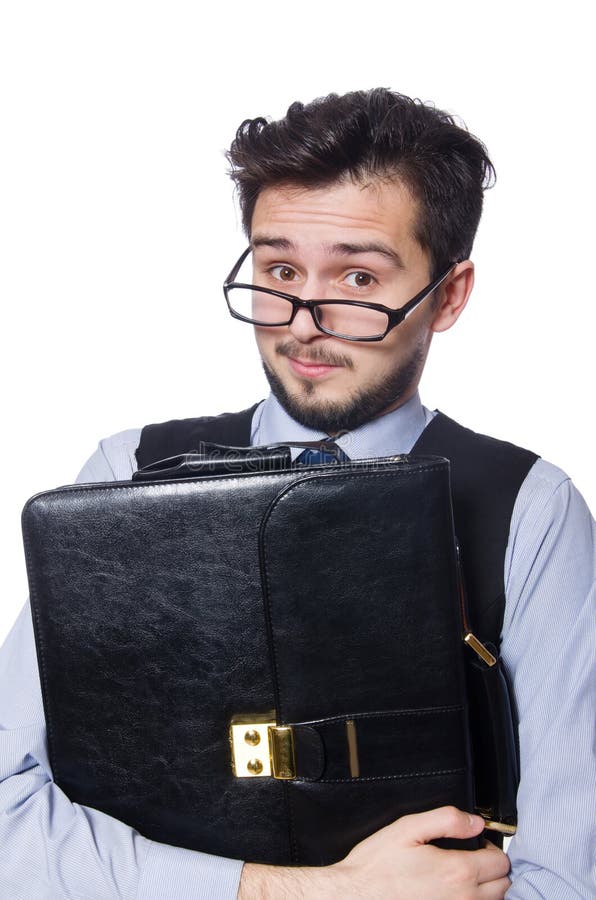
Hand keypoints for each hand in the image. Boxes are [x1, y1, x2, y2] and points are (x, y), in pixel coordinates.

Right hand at [238, 806, 510, 898]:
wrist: (354, 897)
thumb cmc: (376, 866)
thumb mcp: (407, 829)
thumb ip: (446, 820)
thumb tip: (476, 821)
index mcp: (457, 871)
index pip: (500, 862)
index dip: (491, 849)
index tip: (476, 846)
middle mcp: (463, 898)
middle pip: (502, 886)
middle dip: (492, 870)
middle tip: (470, 860)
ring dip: (485, 890)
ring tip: (461, 878)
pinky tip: (452, 893)